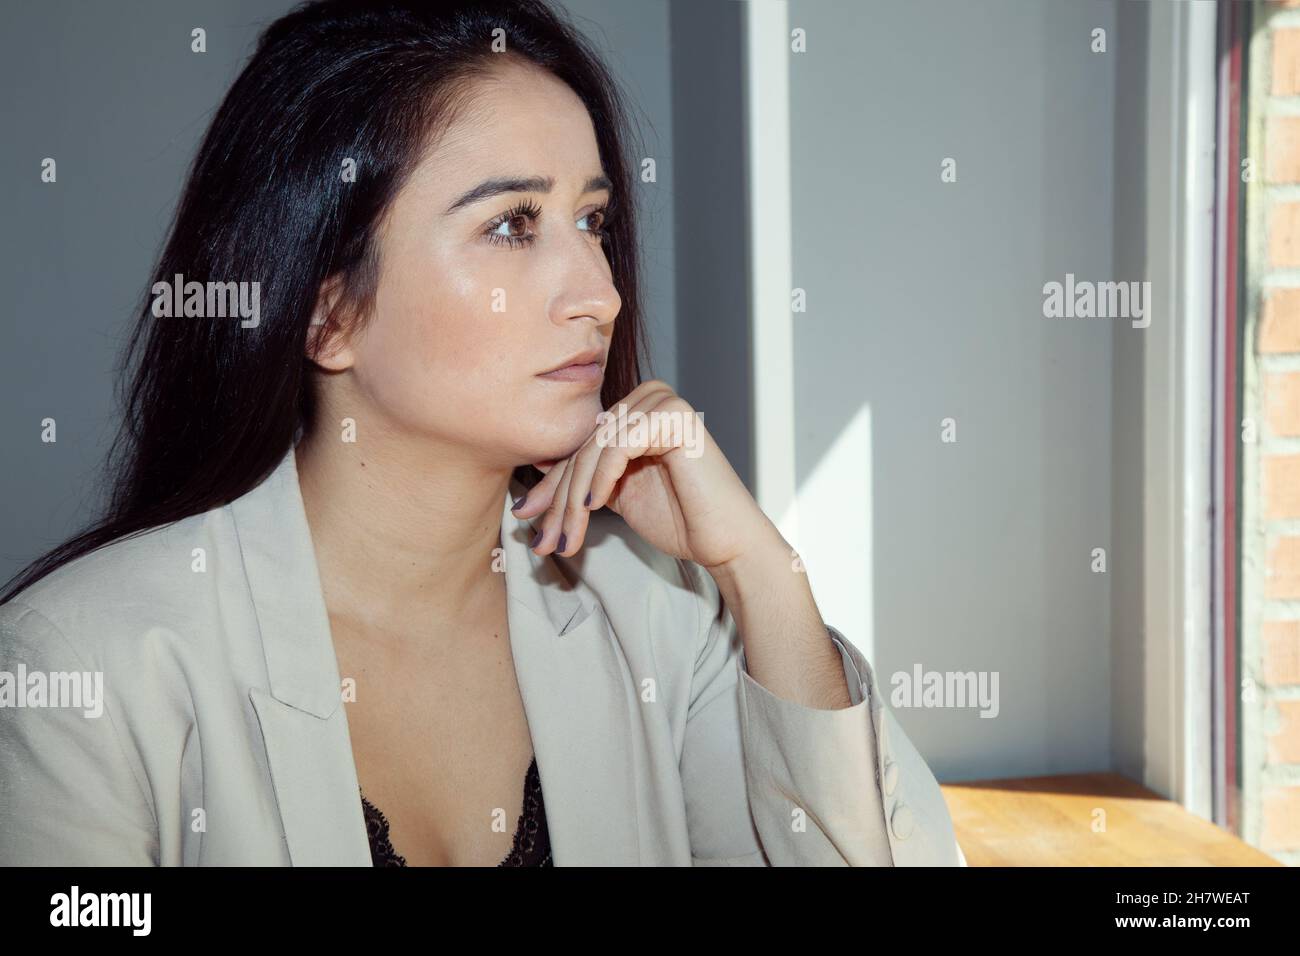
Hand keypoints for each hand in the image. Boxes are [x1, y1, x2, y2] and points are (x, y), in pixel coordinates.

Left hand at [510, 379, 781, 571]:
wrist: (724, 541)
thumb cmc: (678, 520)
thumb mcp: (615, 495)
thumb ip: (583, 478)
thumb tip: (533, 473)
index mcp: (635, 410)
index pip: (581, 447)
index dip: (552, 486)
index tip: (527, 520)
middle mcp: (649, 397)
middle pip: (585, 447)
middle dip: (558, 500)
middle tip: (543, 541)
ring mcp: (663, 402)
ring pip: (596, 449)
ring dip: (573, 500)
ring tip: (566, 539)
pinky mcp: (675, 416)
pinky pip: (620, 445)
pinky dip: (601, 479)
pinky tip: (593, 508)